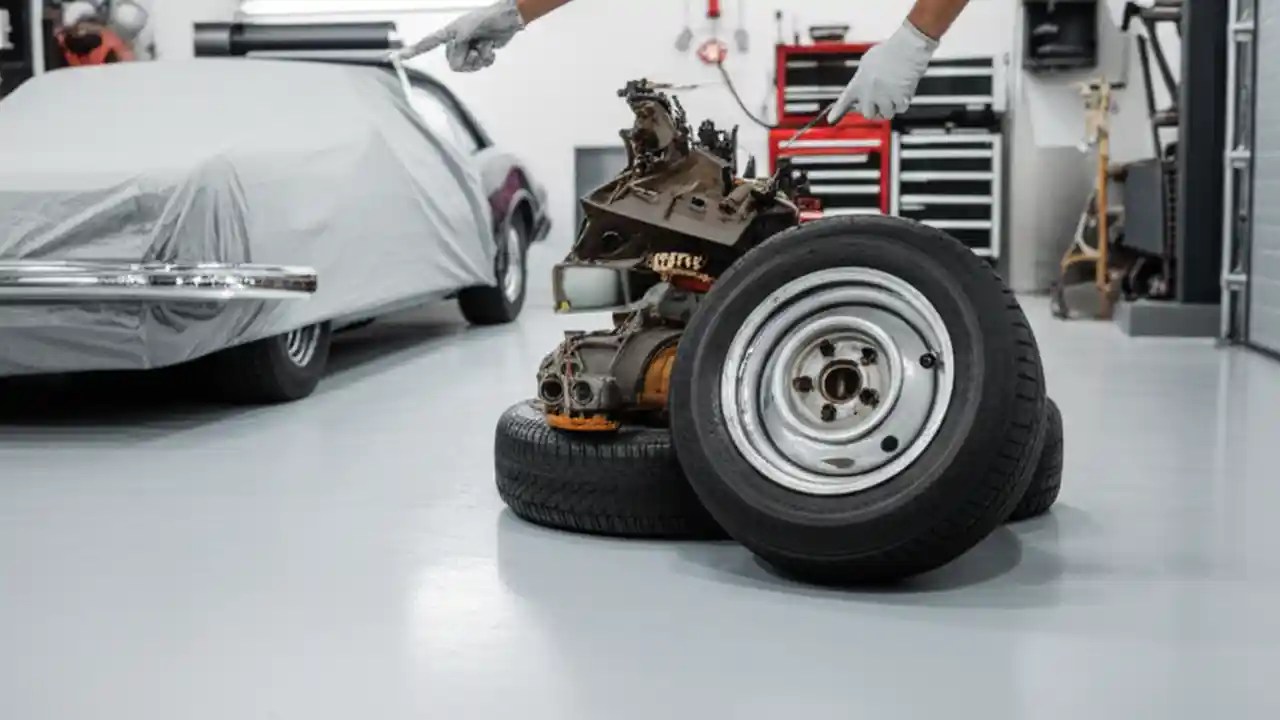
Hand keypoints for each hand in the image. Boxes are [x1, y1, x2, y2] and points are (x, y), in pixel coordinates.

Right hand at [394, 0, 524, 71]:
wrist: (508, 19)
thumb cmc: (488, 19)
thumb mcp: (469, 30)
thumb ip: (458, 47)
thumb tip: (455, 63)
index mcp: (449, 34)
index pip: (426, 44)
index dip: (411, 51)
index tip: (395, 57)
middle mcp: (456, 42)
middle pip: (453, 64)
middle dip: (467, 59)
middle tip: (475, 47)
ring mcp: (468, 49)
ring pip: (467, 68)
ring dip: (479, 60)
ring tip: (485, 46)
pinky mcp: (479, 53)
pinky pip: (479, 67)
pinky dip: (487, 59)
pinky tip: (491, 49)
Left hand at [827, 21, 937, 122]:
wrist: (907, 49)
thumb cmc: (889, 52)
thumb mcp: (868, 62)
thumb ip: (863, 77)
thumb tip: (863, 87)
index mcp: (859, 83)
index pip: (845, 100)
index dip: (837, 111)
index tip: (831, 119)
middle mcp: (869, 93)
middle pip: (868, 114)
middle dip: (874, 109)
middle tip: (880, 101)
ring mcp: (884, 98)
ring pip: (886, 114)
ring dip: (890, 107)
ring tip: (893, 92)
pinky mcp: (899, 100)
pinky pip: (900, 109)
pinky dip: (902, 103)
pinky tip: (903, 90)